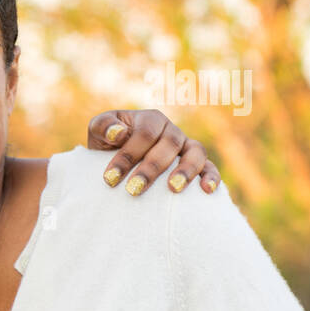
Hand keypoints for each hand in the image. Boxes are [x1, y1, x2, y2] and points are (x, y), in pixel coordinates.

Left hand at [86, 109, 220, 195]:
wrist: (116, 162)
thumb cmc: (107, 146)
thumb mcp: (98, 132)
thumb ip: (104, 127)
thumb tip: (119, 133)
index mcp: (150, 119)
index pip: (144, 134)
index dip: (128, 155)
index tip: (110, 178)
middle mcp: (171, 131)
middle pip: (168, 144)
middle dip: (150, 168)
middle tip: (133, 189)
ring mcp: (186, 147)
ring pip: (195, 153)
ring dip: (186, 170)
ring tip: (173, 189)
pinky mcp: (197, 164)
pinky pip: (209, 167)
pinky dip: (211, 177)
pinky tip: (207, 191)